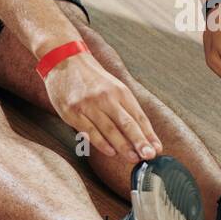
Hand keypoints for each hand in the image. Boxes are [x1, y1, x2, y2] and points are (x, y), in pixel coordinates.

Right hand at [44, 51, 162, 160]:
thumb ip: (127, 109)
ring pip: (109, 130)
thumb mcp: (113, 87)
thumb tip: (144, 134)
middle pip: (126, 123)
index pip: (138, 116)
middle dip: (139, 142)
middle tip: (149, 156)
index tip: (157, 149)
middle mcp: (105, 97)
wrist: (64, 61)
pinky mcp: (72, 113)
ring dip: (123, 147)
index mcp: (119, 91)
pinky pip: (90, 132)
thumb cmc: (92, 78)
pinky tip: (111, 152)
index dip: (148, 134)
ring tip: (133, 159)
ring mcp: (88, 105)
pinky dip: (102, 144)